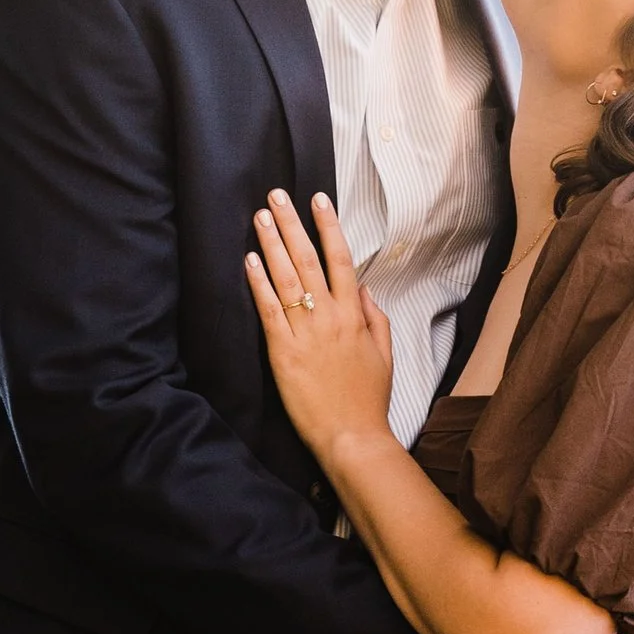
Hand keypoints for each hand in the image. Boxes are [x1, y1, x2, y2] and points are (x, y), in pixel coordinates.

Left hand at [246, 188, 392, 461]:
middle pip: (308, 259)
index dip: (328, 227)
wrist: (351, 436)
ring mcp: (305, 333)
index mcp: (355, 315)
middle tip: (276, 196)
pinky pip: (269, 309)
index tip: (318, 200)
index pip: (341, 259)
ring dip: (272, 243)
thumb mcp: (384, 354)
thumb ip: (376, 318)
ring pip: (286, 278)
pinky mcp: (283, 351)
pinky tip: (249, 260)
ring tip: (260, 217)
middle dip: (292, 224)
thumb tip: (366, 289)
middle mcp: (330, 317)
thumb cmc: (368, 399)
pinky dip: (259, 282)